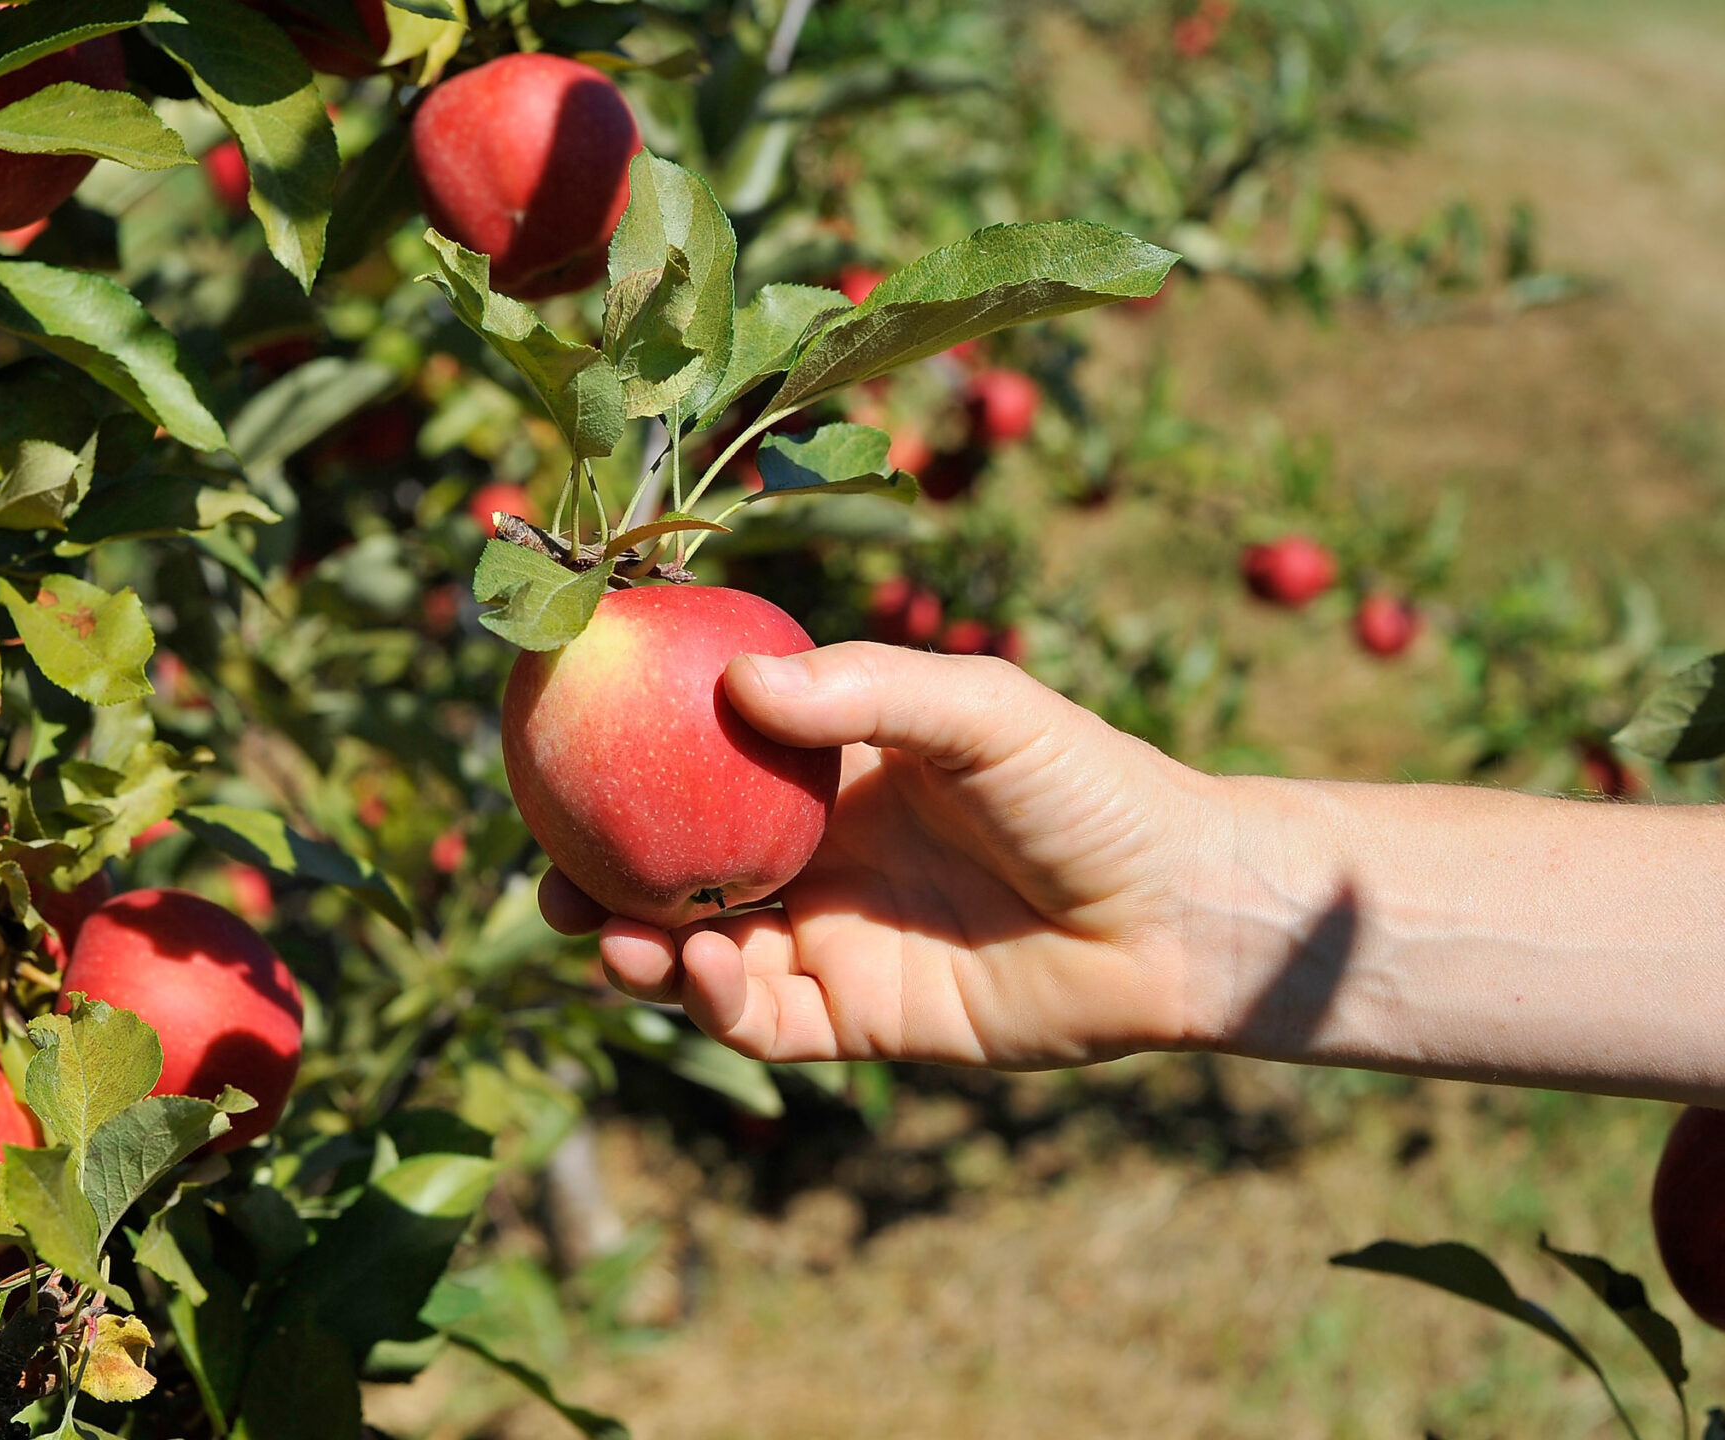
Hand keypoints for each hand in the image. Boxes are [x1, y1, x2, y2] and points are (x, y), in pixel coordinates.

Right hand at [542, 643, 1232, 1068]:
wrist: (1176, 912)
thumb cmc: (1090, 787)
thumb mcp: (979, 711)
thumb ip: (863, 692)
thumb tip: (733, 689)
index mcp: (830, 774)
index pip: (705, 766)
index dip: (633, 765)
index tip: (563, 750)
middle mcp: (815, 857)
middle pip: (677, 871)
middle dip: (601, 878)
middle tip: (548, 876)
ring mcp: (831, 940)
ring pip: (700, 953)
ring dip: (642, 947)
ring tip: (608, 931)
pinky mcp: (858, 1021)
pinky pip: (759, 1020)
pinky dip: (715, 1001)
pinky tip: (706, 966)